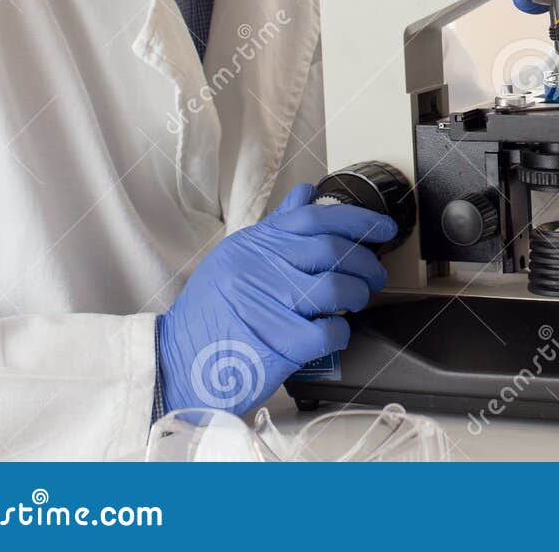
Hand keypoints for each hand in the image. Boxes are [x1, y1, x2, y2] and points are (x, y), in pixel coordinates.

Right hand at [158, 184, 396, 413]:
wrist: (175, 364)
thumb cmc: (211, 314)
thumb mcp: (235, 260)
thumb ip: (276, 229)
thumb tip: (306, 195)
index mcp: (252, 245)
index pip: (314, 217)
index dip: (357, 219)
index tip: (383, 227)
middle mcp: (257, 268)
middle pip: (332, 251)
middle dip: (365, 262)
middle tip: (374, 274)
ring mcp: (266, 305)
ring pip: (336, 288)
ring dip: (357, 295)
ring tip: (356, 302)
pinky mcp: (275, 344)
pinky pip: (328, 331)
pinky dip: (341, 332)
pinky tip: (335, 332)